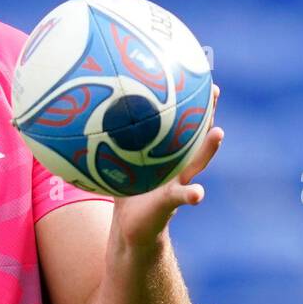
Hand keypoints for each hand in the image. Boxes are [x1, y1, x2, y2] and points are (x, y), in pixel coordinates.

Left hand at [111, 84, 223, 247]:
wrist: (130, 231)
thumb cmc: (123, 193)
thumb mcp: (114, 164)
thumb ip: (107, 143)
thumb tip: (83, 114)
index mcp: (166, 153)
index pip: (179, 122)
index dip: (186, 100)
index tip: (192, 72)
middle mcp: (176, 164)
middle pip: (195, 134)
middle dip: (206, 112)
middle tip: (214, 90)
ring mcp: (176, 183)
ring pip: (196, 162)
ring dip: (208, 149)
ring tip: (219, 133)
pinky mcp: (170, 204)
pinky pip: (182, 198)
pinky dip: (191, 195)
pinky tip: (199, 194)